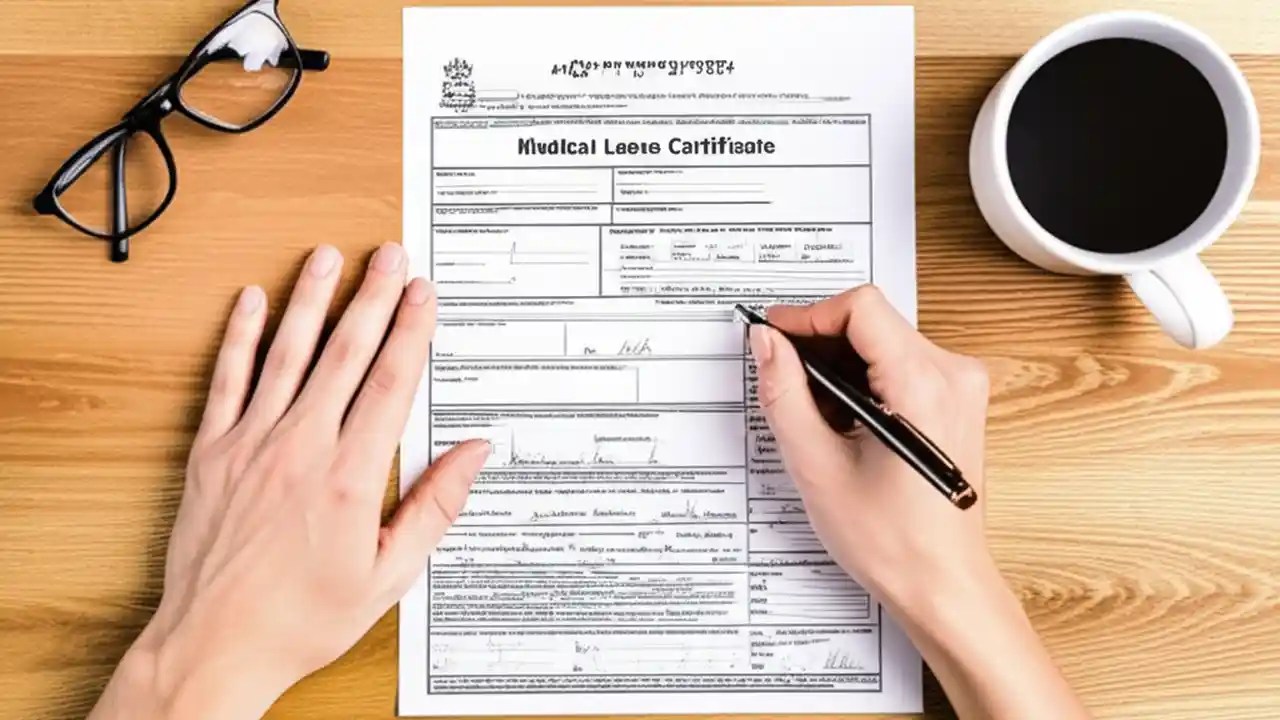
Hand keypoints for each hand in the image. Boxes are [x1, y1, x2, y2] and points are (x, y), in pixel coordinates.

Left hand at [89, 244, 488, 719]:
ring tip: (326, 259)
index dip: (412, 331)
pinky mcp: (210, 453)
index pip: (391, 383)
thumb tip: (472, 455)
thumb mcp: (390, 574)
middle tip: (388, 256)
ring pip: (287, 354)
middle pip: (345, 354)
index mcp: (350, 477)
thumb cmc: (303, 618)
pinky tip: (250, 302)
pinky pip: (227, 381)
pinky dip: (239, 338)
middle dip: (372, 298)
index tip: (423, 294)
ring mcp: (250, 445)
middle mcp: (300, 449)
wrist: (217, 644)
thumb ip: (434, 507)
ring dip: (309, 300)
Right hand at [752, 285, 1087, 719]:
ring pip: (884, 339)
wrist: (942, 583)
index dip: (808, 315)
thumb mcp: (817, 465)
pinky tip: (844, 422)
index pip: (860, 307)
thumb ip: (785, 394)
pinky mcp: (957, 400)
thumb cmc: (892, 541)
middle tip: (785, 380)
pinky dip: (864, 379)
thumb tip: (767, 344)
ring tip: (816, 414)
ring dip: (842, 364)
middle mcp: (953, 375)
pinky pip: (902, 363)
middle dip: (821, 343)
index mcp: (922, 385)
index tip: (775, 335)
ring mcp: (961, 387)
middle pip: (872, 320)